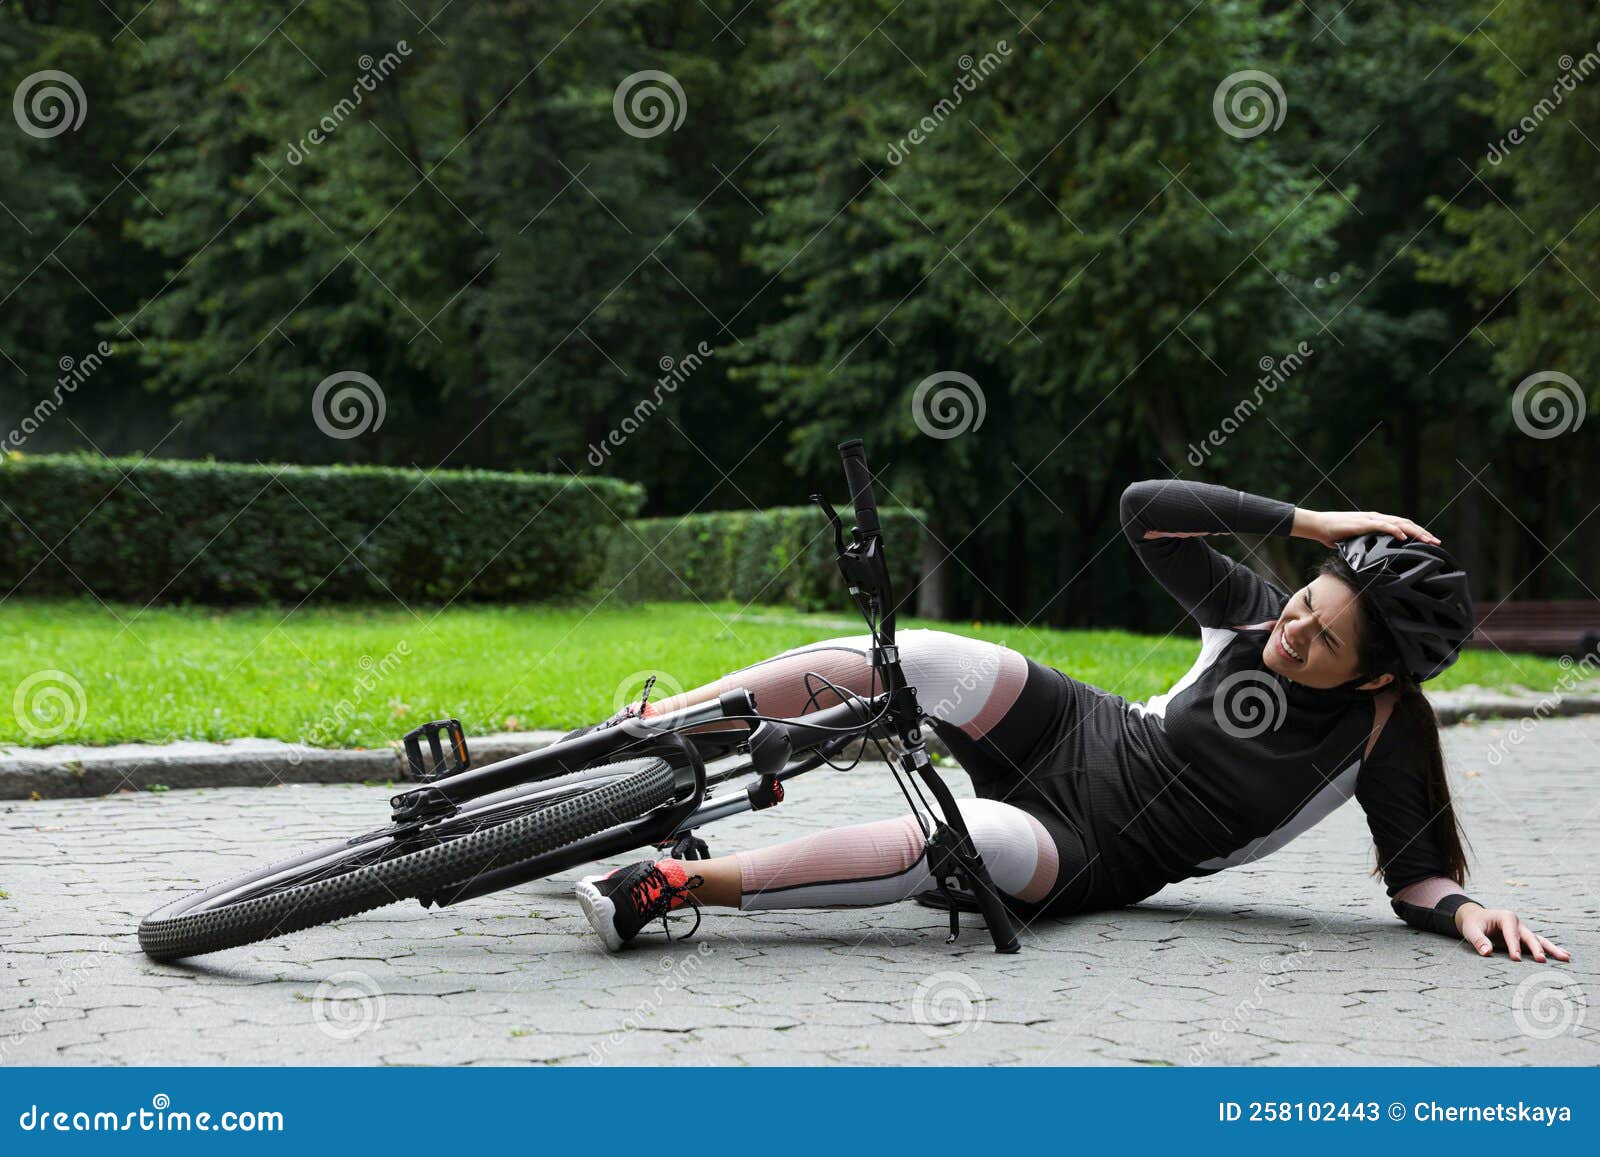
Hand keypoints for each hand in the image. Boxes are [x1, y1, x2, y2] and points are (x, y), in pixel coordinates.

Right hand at [1291, 509, 1441, 549]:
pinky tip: (1404, 536)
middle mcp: (1377, 518)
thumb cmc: (1333, 534)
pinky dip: (1395, 530)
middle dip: (1423, 533)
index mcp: (1377, 522)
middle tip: (1437, 542)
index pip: (1402, 526)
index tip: (1429, 542)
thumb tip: (1373, 561)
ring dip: (1415, 531)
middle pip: (1406, 523)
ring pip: (1399, 523)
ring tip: (1427, 539)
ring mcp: (1371, 519)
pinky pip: (1383, 526)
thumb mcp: (1354, 543)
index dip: (1417, 533)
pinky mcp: (1363, 523)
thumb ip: (1366, 547)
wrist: (1319, 525)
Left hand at [1454, 902, 1570, 961]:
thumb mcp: (1471, 930)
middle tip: (1541, 960)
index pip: (1511, 933)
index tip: (1515, 959)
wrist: (1476, 918)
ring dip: (1552, 949)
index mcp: (1505, 917)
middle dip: (1536, 948)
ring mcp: (1523, 931)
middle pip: (1529, 936)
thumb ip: (1479, 941)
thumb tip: (1486, 952)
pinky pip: (1539, 944)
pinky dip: (1551, 950)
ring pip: (1539, 940)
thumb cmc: (1474, 924)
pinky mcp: (1525, 939)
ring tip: (1565, 958)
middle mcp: (1517, 923)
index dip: (1513, 946)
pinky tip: (1565, 956)